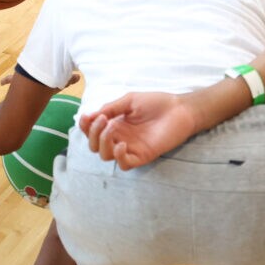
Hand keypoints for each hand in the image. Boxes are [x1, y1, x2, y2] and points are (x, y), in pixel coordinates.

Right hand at [78, 91, 200, 169]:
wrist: (179, 109)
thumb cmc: (156, 103)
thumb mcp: (129, 100)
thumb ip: (112, 108)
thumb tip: (91, 115)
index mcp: (115, 124)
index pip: (92, 131)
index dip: (85, 126)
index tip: (87, 116)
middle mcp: (119, 137)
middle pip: (95, 146)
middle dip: (92, 134)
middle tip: (103, 120)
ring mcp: (130, 148)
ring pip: (106, 156)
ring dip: (103, 142)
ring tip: (112, 126)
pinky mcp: (143, 156)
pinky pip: (125, 164)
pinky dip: (119, 156)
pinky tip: (122, 144)